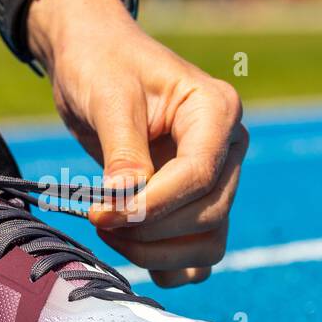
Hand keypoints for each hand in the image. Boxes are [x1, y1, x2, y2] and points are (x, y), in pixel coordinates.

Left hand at [29, 0, 246, 287]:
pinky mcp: (195, 201)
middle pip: (208, 213)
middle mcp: (227, 147)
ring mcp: (216, 178)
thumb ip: (122, 152)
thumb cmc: (102, 63)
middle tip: (98, 218)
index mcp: (216, 110)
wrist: (93, 57)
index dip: (154, 204)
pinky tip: (129, 248)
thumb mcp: (108, 98)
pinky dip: (168, 263)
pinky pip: (199, 252)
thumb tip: (125, 206)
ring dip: (158, 252)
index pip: (199, 175)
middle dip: (150, 228)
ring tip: (109, 231)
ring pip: (209, 241)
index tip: (104, 214)